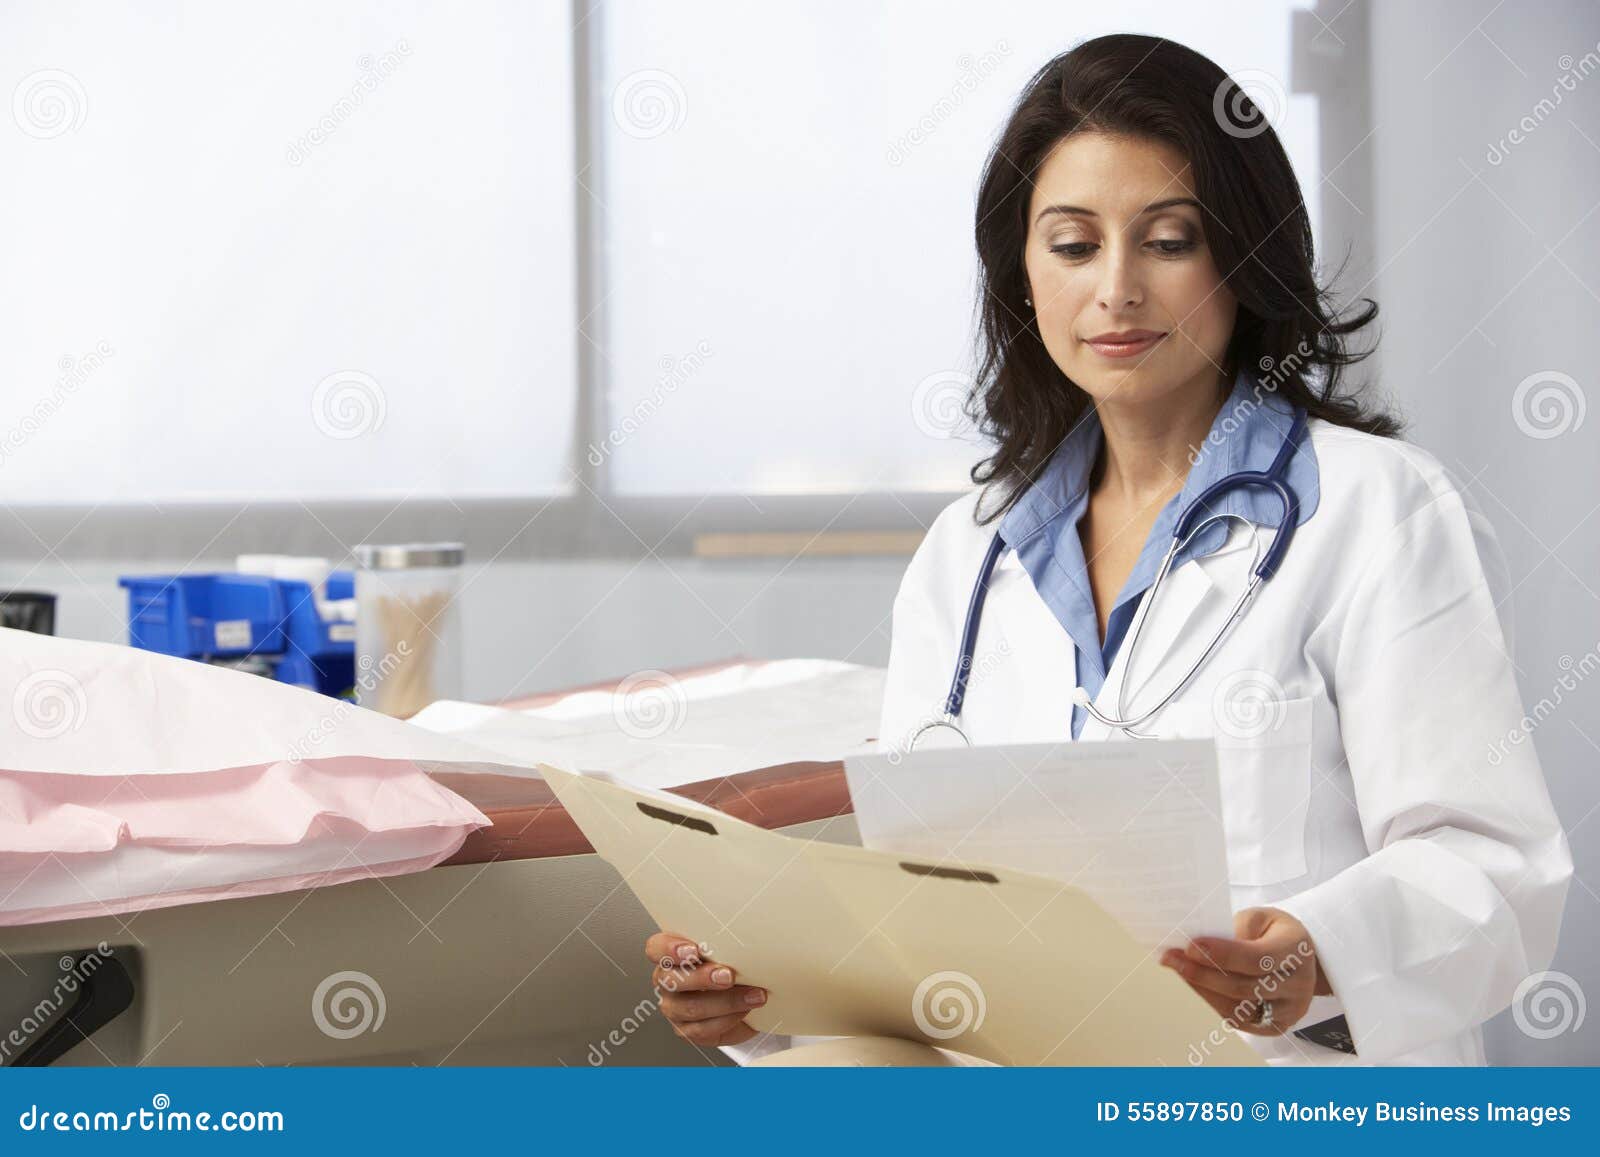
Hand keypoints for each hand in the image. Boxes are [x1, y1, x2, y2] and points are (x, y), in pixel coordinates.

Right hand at [643, 930, 768, 1047]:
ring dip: (726, 1001)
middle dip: (702, 978)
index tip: (693, 950)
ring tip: (752, 995)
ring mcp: (674, 1007)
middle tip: (728, 975)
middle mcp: (667, 981)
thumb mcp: (728, 949)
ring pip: (691, 1007)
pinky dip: (728, 1020)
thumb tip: (746, 938)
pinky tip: (744, 1011)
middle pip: (671, 980)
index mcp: (672, 954)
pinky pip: (702, 1029)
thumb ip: (725, 943)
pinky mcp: (686, 1030)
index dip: (669, 949)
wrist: (745, 1000)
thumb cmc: (733, 968)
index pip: (656, 948)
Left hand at [1159, 907, 1330, 1034]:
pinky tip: (1192, 986)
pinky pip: (1238, 1021)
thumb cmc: (1275, 932)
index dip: (1222, 954)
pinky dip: (1211, 1003)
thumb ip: (1238, 929)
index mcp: (1296, 951)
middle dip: (1202, 973)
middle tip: (1171, 958)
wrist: (1301, 958)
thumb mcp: (1262, 917)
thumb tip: (1201, 945)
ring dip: (1201, 990)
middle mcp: (1297, 986)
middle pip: (1244, 987)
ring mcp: (1288, 1011)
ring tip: (1176, 970)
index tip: (1190, 946)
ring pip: (1238, 1008)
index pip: (1258, 958)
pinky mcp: (1275, 1026)